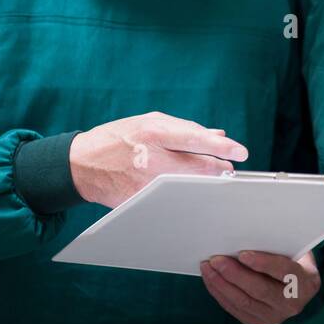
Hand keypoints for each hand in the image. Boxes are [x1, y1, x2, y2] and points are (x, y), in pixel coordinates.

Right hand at [70, 111, 247, 207]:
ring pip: (189, 187)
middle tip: (229, 169)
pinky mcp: (141, 201)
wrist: (82, 164)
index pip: (196, 139)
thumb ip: (186, 128)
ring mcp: (146, 183)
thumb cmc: (120, 138)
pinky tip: (186, 191)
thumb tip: (218, 134)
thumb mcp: (150, 122)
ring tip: (210, 178)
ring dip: (204, 183)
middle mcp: (152, 158)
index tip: (241, 152)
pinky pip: (171, 200)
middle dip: (219, 170)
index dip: (222, 147)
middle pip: (198, 168)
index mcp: (155, 132)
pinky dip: (184, 194)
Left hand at [200, 251, 320, 323]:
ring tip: (208, 268)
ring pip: (244, 302)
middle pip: (260, 289)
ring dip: (222, 284)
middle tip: (217, 259)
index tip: (243, 253)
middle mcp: (292, 304)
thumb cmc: (294, 262)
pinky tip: (211, 280)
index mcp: (306, 282)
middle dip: (235, 274)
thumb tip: (251, 230)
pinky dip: (220, 294)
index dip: (263, 263)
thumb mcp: (296, 252)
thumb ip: (280, 245)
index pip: (284, 271)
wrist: (299, 290)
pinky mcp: (258, 322)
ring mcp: (274, 316)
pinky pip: (235, 310)